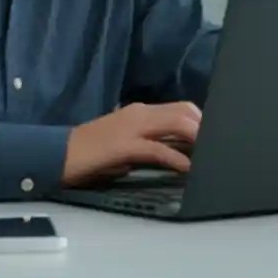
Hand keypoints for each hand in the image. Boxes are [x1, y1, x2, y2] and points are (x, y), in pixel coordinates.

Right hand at [61, 102, 201, 186]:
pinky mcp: (124, 145)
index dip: (201, 121)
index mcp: (140, 112)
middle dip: (206, 127)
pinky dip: (176, 158)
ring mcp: (132, 127)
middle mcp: (140, 113)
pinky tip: (187, 169)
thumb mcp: (125, 143)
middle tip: (219, 147)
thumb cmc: (91, 152)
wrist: (58, 153)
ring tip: (210, 154)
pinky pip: (157, 149)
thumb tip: (176, 155)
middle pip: (184, 111)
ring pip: (176, 123)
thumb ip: (149, 144)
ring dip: (197, 138)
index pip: (181, 108)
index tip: (215, 137)